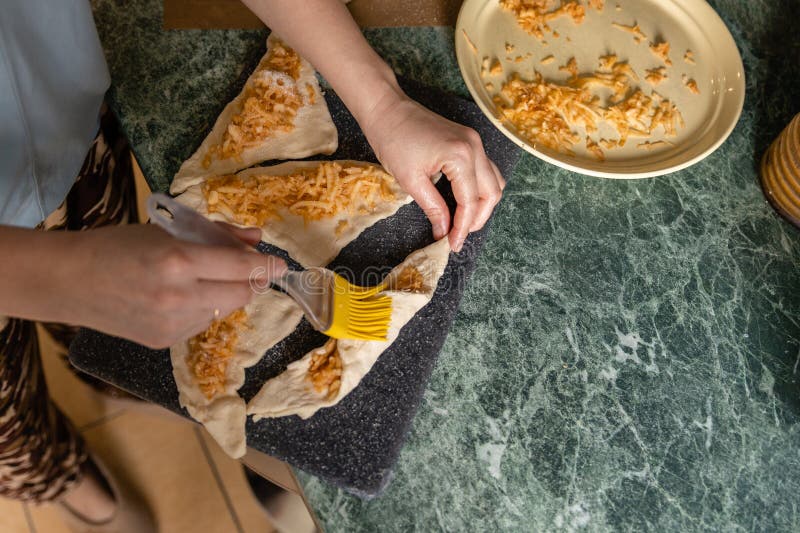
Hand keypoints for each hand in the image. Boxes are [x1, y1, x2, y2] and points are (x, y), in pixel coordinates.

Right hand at [56, 224, 285, 347]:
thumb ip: (216, 235)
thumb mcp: (167, 232)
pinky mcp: (164, 342)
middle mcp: (179, 297)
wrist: (69, 282)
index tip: (281, 265)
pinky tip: (182, 297)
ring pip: (223, 311)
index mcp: (178, 261)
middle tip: (251, 271)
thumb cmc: (117, 246)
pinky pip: (201, 324)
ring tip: (202, 279)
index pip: (239, 266)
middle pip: (240, 295)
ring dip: (226, 295)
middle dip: (252, 282)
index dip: (265, 266)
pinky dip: (204, 309)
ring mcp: (171, 324)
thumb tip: (255, 239)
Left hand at [362, 94, 505, 251]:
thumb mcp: (410, 180)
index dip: (462, 228)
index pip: (470, 202)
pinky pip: (485, 169)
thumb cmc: (393, 140)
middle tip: (458, 236)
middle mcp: (475, 147)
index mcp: (460, 156)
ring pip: (494, 181)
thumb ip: (433, 208)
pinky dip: (480, 188)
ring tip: (463, 222)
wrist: (387, 109)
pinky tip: (464, 201)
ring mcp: (475, 141)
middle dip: (477, 219)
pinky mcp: (469, 140)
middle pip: (491, 193)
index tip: (452, 245)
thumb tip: (444, 232)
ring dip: (483, 204)